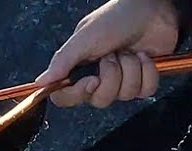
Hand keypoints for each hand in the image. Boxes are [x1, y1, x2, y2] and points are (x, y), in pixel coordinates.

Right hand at [35, 0, 180, 107]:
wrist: (151, 9)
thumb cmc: (116, 18)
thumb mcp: (85, 38)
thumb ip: (63, 61)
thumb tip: (40, 82)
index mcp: (80, 68)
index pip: (66, 97)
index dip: (77, 94)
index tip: (91, 80)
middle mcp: (99, 77)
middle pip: (99, 100)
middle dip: (111, 76)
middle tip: (114, 54)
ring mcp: (122, 81)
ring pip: (124, 96)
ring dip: (130, 69)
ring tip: (130, 51)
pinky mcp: (143, 80)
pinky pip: (145, 92)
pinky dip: (148, 72)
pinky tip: (145, 56)